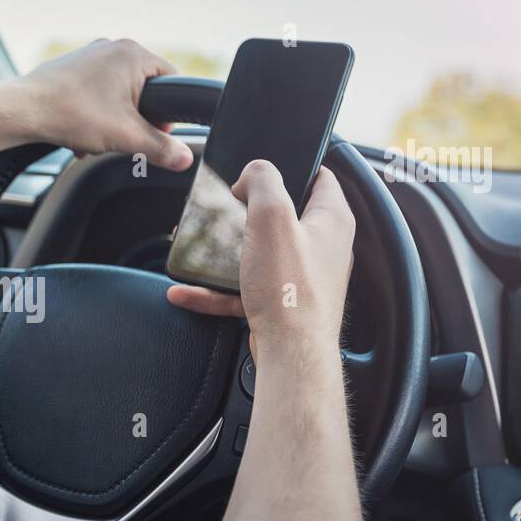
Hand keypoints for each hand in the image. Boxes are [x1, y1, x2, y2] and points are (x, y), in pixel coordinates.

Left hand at [15, 39, 194, 171]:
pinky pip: (96, 94)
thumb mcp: (126, 136)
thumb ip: (160, 147)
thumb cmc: (71, 113)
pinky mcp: (72, 69)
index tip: (155, 134)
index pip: (172, 80)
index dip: (168, 113)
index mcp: (133, 54)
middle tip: (121, 139)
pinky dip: (93, 116)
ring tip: (95, 139)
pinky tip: (80, 135)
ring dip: (111, 123)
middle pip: (143, 91)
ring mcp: (90, 56)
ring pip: (118, 96)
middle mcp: (113, 48)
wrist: (23, 111)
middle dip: (134, 121)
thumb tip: (184, 158)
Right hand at [167, 160, 354, 363]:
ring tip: (199, 250)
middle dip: (246, 212)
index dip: (290, 166)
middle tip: (224, 209)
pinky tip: (189, 290)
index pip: (319, 175)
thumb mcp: (272, 217)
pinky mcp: (283, 301)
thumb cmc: (291, 290)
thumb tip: (254, 172)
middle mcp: (322, 246)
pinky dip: (217, 289)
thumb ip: (263, 181)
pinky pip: (245, 288)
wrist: (290, 353)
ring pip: (259, 253)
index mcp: (331, 219)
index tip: (261, 169)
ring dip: (226, 253)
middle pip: (282, 215)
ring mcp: (302, 276)